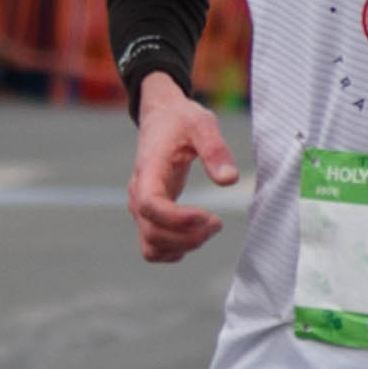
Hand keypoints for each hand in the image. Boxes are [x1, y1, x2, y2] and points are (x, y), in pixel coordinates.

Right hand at [127, 71, 238, 261]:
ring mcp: (141, 207)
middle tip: (217, 223)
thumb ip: (215, 149)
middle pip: (153, 233)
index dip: (178, 219)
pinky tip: (197, 236)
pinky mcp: (149, 214)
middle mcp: (138, 193)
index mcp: (148, 171)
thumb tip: (228, 180)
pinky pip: (152, 247)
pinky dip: (173, 251)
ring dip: (183, 246)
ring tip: (211, 227)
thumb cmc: (181, 119)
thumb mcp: (202, 124)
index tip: (207, 214)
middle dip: (188, 236)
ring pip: (152, 245)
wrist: (163, 117)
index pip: (150, 206)